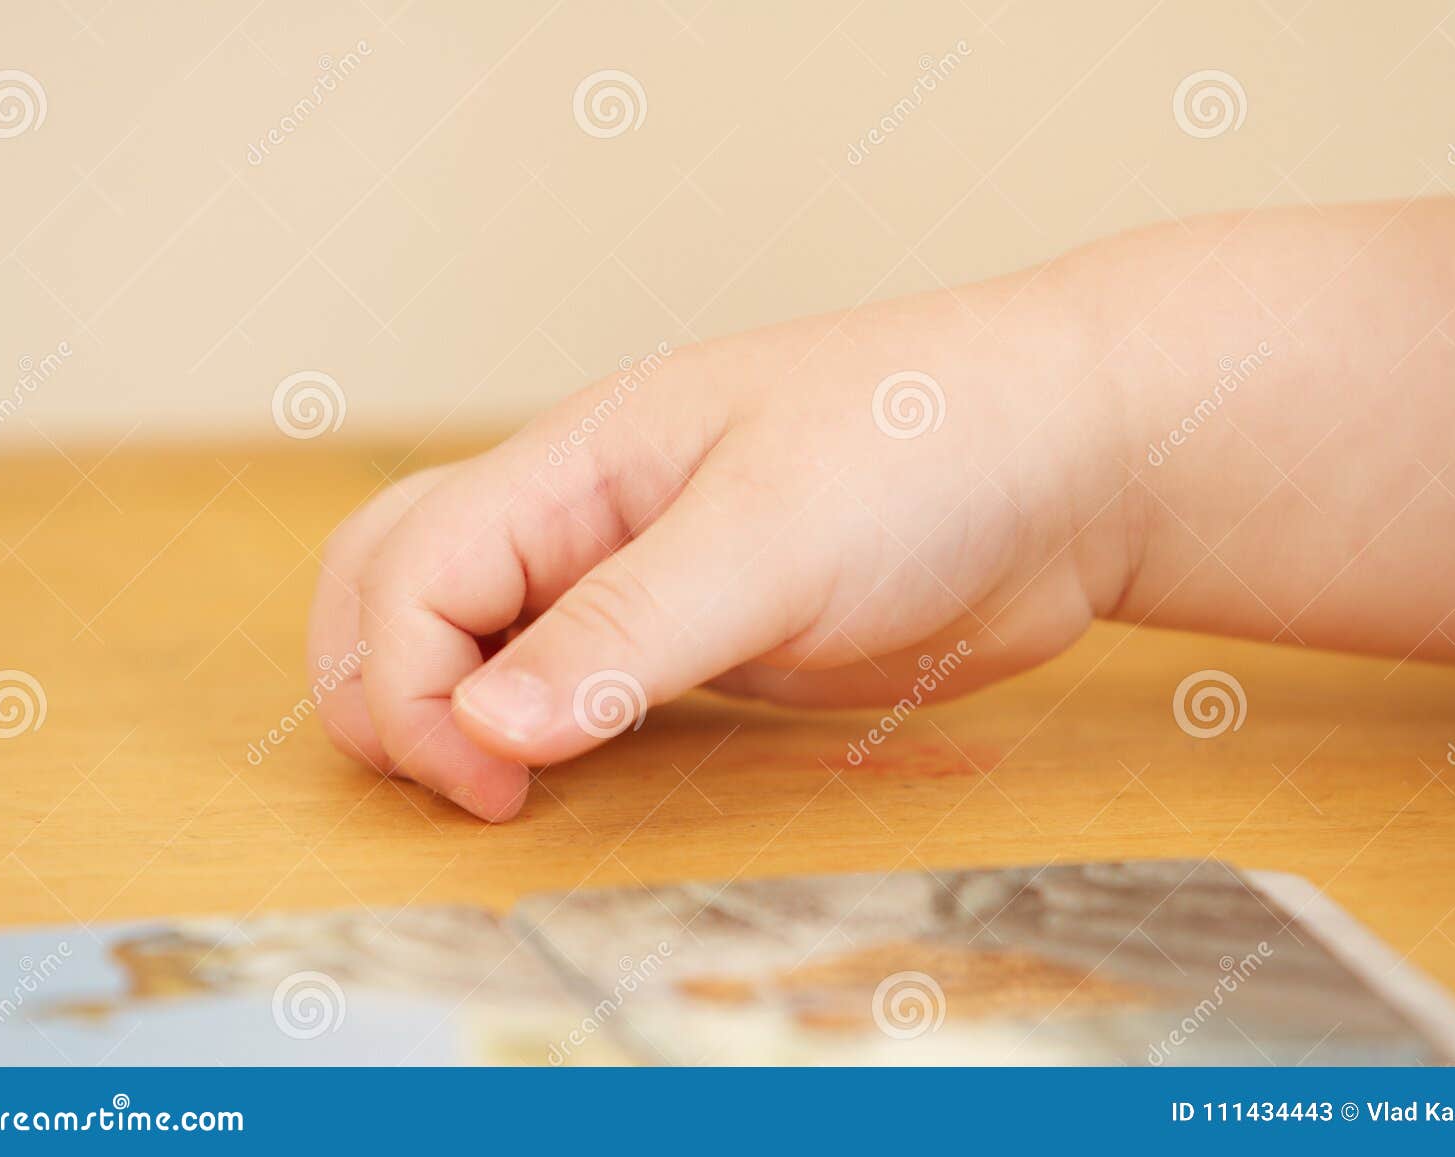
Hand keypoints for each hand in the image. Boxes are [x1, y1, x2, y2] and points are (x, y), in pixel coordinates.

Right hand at [308, 279, 1139, 819]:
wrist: (1068, 466)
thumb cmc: (931, 448)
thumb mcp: (774, 535)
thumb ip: (626, 631)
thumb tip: (480, 725)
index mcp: (576, 460)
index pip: (406, 567)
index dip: (409, 685)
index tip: (492, 782)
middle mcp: (587, 518)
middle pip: (398, 587)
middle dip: (387, 691)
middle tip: (473, 793)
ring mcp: (640, 580)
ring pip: (478, 641)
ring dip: (453, 718)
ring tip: (506, 799)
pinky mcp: (702, 638)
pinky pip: (582, 690)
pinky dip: (546, 740)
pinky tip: (578, 787)